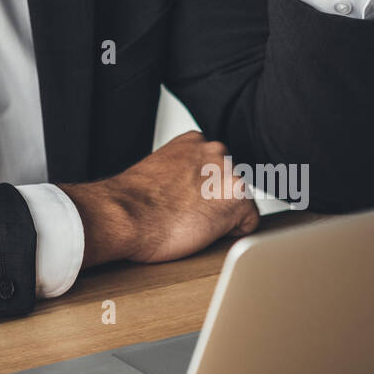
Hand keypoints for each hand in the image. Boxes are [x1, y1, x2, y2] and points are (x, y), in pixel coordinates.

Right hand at [63, 130, 259, 267]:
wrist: (124, 215)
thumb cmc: (134, 201)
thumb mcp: (161, 169)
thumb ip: (185, 168)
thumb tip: (193, 185)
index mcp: (195, 141)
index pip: (218, 168)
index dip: (205, 190)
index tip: (187, 200)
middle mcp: (216, 150)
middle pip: (232, 183)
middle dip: (217, 200)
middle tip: (187, 212)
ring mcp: (229, 173)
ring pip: (241, 203)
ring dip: (223, 215)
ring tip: (192, 221)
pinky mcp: (238, 199)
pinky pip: (249, 224)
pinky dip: (231, 233)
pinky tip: (204, 230)